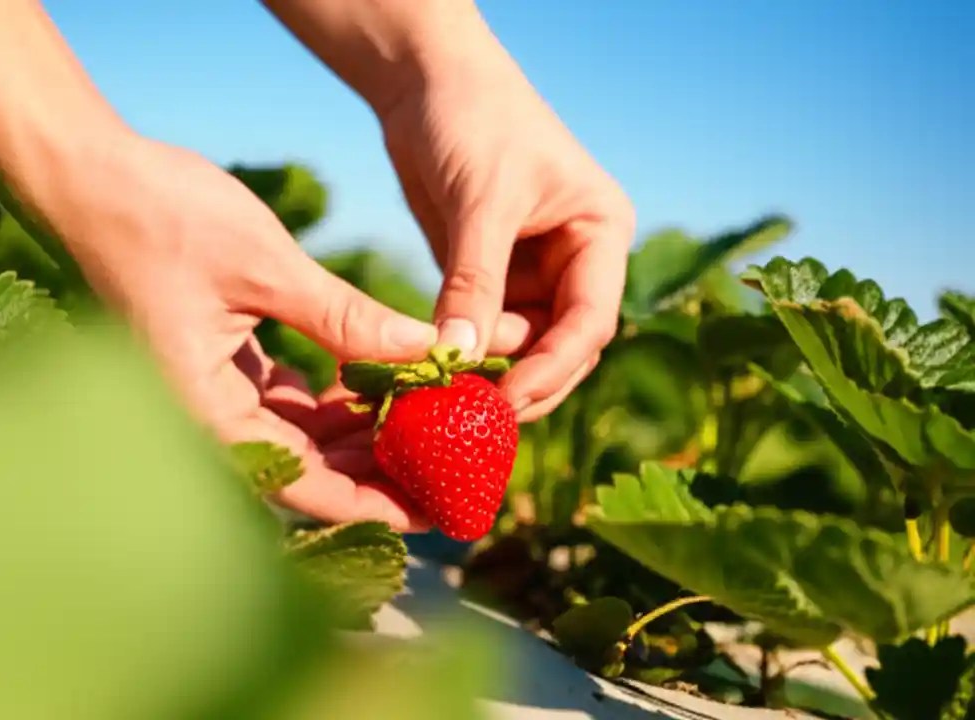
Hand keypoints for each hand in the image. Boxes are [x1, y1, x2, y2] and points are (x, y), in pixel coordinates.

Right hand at [50, 137, 435, 530]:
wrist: (88, 175)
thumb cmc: (161, 218)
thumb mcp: (267, 267)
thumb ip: (345, 317)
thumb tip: (426, 349)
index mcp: (206, 412)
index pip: (304, 486)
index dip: (374, 502)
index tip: (433, 508)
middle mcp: (204, 414)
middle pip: (305, 468)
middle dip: (377, 467)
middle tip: (450, 462)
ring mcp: (208, 388)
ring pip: (297, 433)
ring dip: (357, 429)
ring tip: (426, 421)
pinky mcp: (214, 358)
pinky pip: (280, 397)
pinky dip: (328, 394)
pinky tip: (376, 381)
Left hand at [379, 47, 635, 422]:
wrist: (424, 79)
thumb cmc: (472, 118)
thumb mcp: (481, 200)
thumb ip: (474, 280)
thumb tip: (460, 357)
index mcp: (600, 235)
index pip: (590, 321)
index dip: (553, 368)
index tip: (508, 401)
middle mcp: (573, 260)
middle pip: (558, 347)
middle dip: (520, 381)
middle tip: (471, 416)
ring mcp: (528, 272)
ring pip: (515, 346)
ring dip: (482, 370)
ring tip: (436, 389)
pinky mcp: (484, 276)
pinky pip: (477, 329)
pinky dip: (456, 351)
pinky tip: (426, 371)